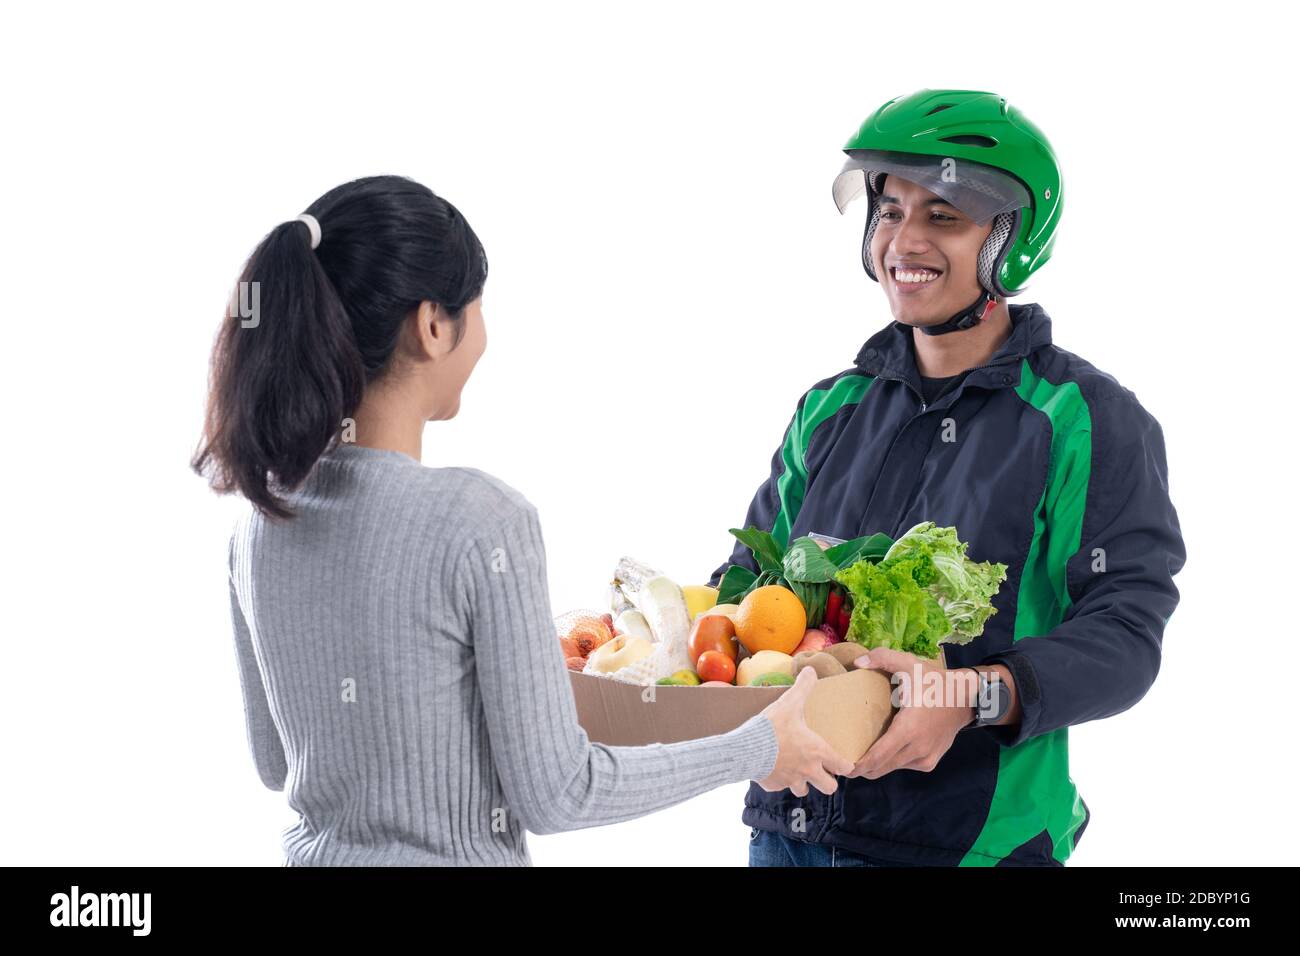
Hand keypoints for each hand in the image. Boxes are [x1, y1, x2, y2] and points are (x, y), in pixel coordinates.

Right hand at [756, 667, 855, 795]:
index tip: (842, 762)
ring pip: (805, 791)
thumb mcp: (789, 703)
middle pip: (830, 787)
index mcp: (817, 752)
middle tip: (822, 770)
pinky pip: (781, 787)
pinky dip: (780, 780)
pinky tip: (774, 768)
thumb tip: (811, 670)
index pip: (844, 767)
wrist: (745, 749)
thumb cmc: (771, 728)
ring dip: (803, 783)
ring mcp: (791, 781)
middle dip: (828, 781)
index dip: (845, 765)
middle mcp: (808, 770)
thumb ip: (802, 687)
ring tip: (797, 771)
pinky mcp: (774, 786)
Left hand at [847, 647, 972, 779]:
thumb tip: (858, 663)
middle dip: (861, 768)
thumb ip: (883, 658)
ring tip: (862, 751)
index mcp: (909, 729)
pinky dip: (892, 761)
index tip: (842, 768)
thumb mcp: (910, 663)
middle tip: (844, 759)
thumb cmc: (935, 682)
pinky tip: (886, 747)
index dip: (858, 766)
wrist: (965, 699)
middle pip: (881, 768)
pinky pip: (904, 765)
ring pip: (891, 768)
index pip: (878, 757)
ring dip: (877, 764)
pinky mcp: (930, 762)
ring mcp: (925, 758)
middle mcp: (917, 749)